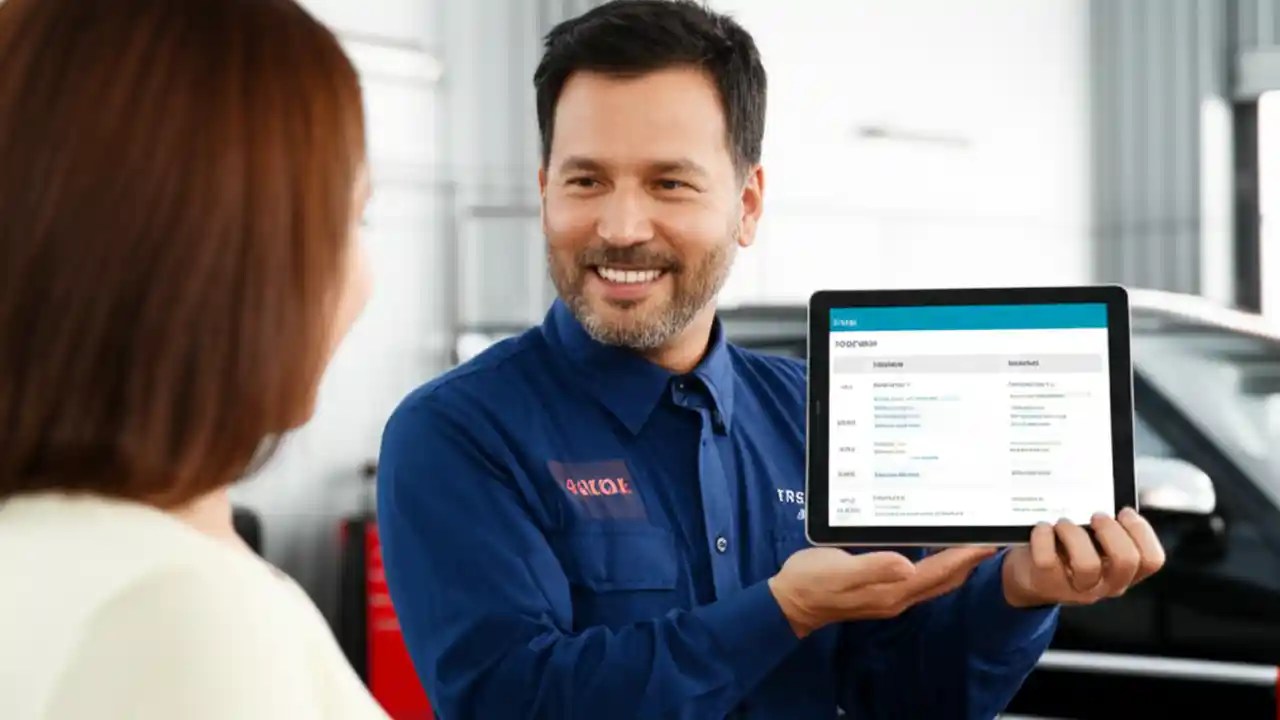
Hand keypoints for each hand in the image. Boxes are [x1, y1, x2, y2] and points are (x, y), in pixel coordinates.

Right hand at [768, 546, 996, 637]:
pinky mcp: (879, 593)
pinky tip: (931, 553)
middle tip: (987, 540)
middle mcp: (895, 596)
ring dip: (953, 565)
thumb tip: (907, 563)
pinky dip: (934, 567)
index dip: (963, 558)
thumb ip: (873, 567)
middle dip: (967, 562)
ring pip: (932, 582)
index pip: (936, 572)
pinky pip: (918, 581)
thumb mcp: (839, 569)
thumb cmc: (811, 581)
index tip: (985, 542)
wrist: (790, 602)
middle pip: (942, 580)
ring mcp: (888, 597)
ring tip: (968, 545)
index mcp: (890, 589)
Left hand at [1002, 507, 1165, 607]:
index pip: (1152, 560)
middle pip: (1126, 561)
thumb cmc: (1067, 551)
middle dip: (1111, 531)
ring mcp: (1077, 588)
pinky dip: (1043, 536)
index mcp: (1124, 573)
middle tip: (1095, 516)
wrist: (1030, 578)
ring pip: (1087, 564)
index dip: (1141, 531)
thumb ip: (1106, 529)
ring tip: (1063, 523)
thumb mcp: (1094, 544)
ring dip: (1075, 534)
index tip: (1124, 512)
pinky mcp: (1047, 582)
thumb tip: (1105, 495)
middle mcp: (1106, 584)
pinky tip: (1043, 528)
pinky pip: (1047, 559)